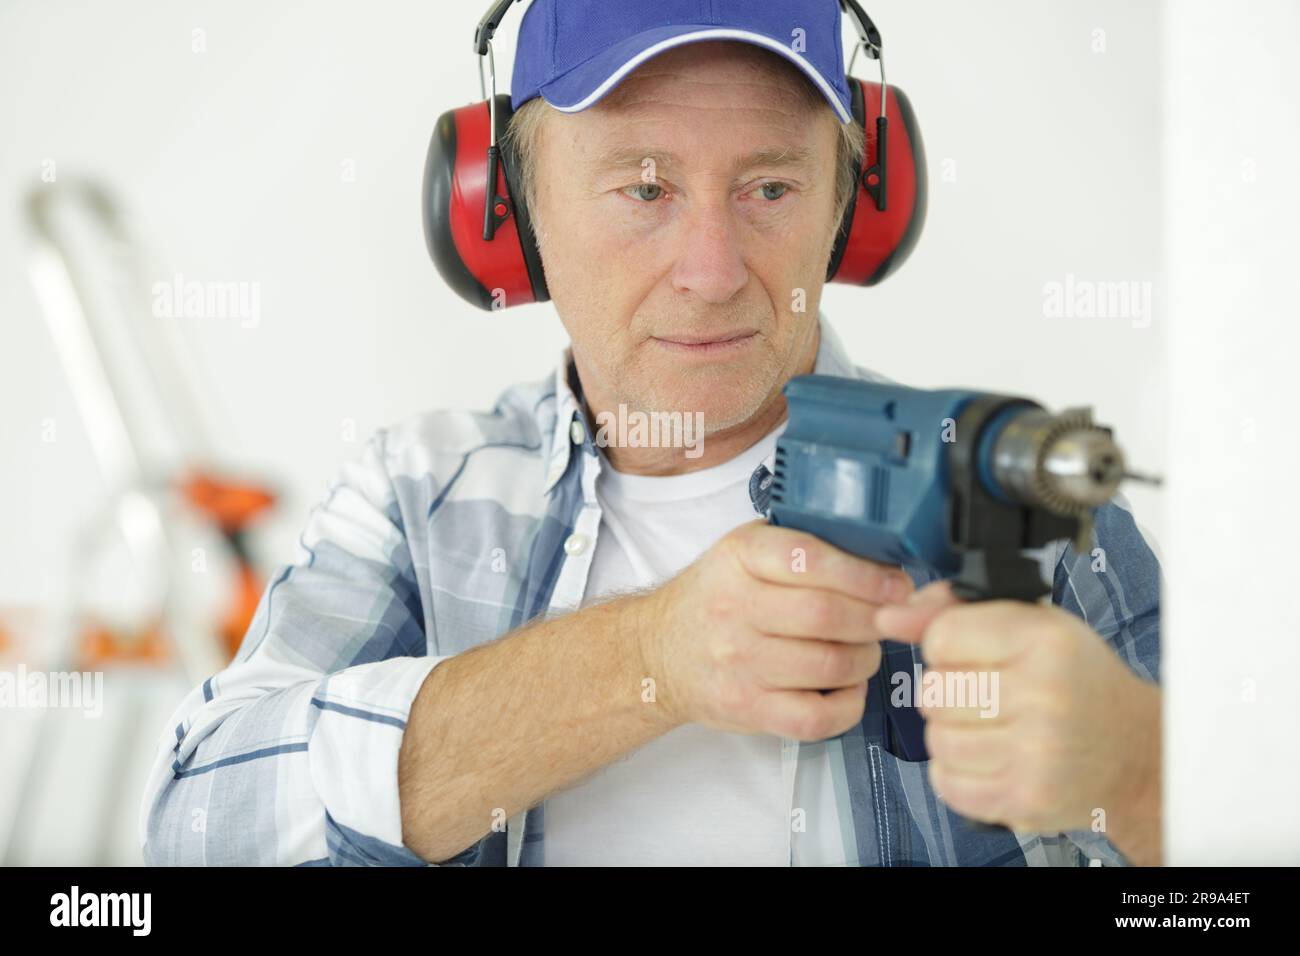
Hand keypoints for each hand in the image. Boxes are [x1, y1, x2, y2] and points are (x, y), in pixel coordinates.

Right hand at [639, 521, 913, 740]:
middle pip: (828, 615)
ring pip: (832, 665)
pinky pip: (818, 717)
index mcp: (740, 557)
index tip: (898, 584)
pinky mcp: (747, 708)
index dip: (866, 574)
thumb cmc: (715, 597)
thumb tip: (882, 559)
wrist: (657, 652)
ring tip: (864, 649)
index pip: (811, 559)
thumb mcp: (747, 549)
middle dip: (876, 618)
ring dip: (866, 658)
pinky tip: (847, 687)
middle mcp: (734, 608)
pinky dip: (849, 704)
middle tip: (888, 618)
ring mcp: (740, 663)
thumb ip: (804, 544)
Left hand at [875, 581, 1160, 859]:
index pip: (942, 636)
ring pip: (935, 738)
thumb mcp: (1030, 624)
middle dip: (948, 691)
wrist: (1133, 751)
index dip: (946, 645)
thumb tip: (888, 617)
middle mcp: (1043, 696)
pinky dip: (956, 772)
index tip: (970, 654)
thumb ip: (952, 611)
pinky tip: (989, 758)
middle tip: (987, 694)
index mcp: (1045, 640)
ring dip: (951, 734)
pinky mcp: (1025, 800)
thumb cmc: (1077, 680)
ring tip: (990, 727)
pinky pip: (946, 783)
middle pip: (933, 690)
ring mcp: (1036, 754)